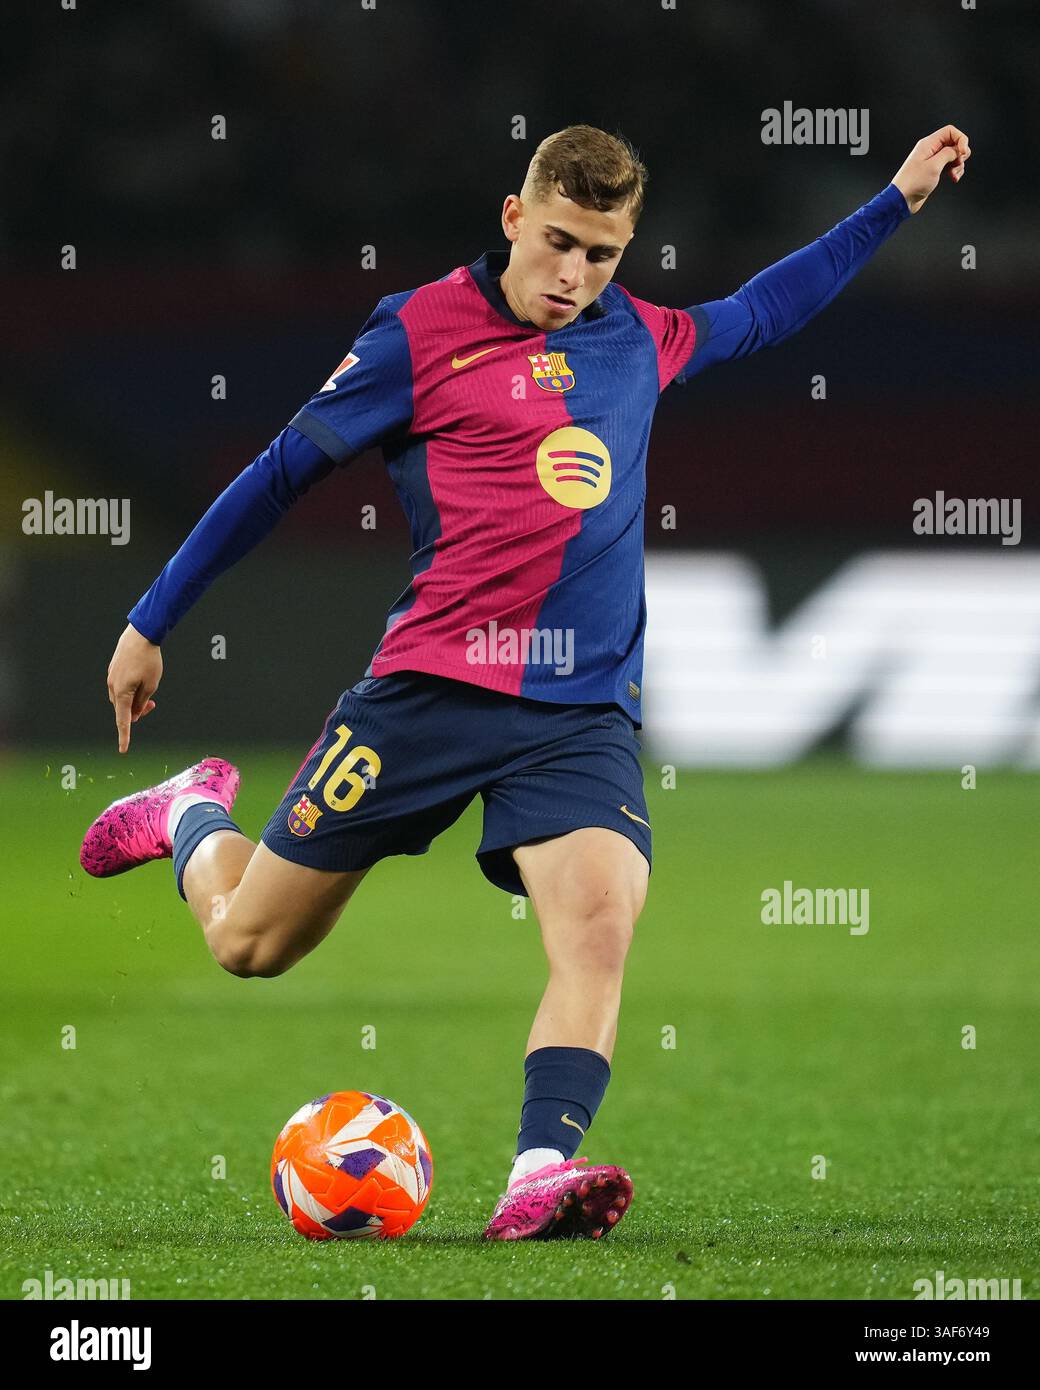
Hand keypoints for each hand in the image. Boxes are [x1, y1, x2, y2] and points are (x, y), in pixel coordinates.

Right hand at [107, 622, 162, 752]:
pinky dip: (130, 689)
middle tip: (153, 706)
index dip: (124, 736)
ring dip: (134, 699)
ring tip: (149, 690)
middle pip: (123, 709)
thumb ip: (142, 702)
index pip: (123, 720)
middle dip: (137, 711)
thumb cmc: (149, 660)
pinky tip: (140, 680)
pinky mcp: (113, 670)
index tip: (123, 750)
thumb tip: (134, 714)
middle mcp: (112, 686)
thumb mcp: (151, 685)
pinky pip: (120, 686)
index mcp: (122, 693)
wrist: (141, 634)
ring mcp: (111, 677)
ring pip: (121, 697)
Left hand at [891, 125, 970, 213]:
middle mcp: (930, 149)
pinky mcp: (933, 171)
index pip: (950, 131)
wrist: (901, 200)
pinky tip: (953, 178)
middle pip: (954, 143)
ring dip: (958, 165)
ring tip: (954, 175)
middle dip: (960, 154)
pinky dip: (954, 171)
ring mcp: (932, 160)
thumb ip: (949, 153)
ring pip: (953, 156)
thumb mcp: (934, 165)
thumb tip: (958, 149)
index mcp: (929, 144)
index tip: (963, 152)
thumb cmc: (913, 183)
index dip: (961, 139)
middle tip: (958, 164)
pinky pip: (949, 166)